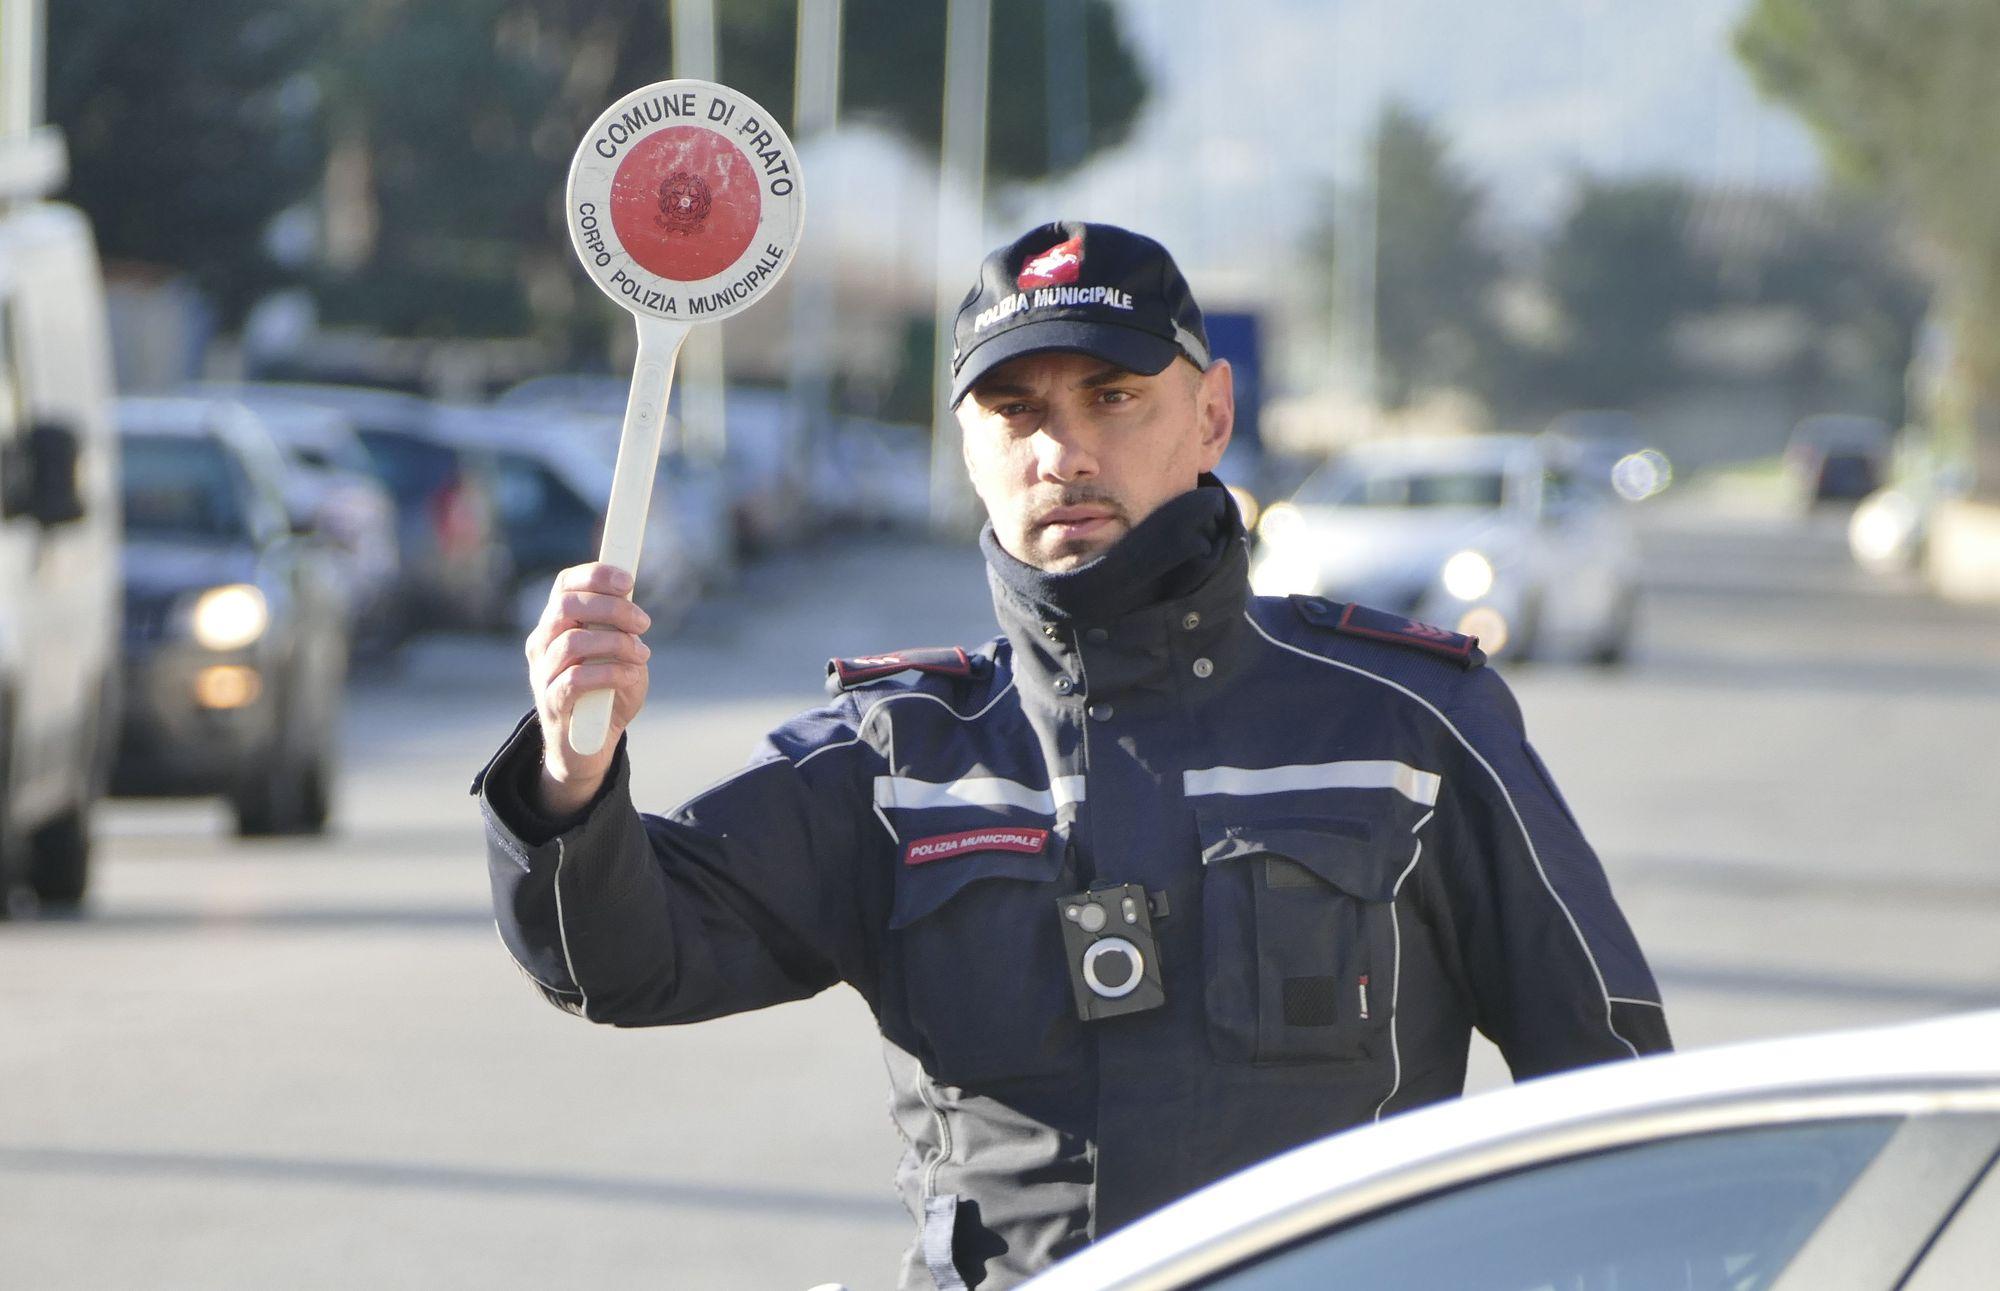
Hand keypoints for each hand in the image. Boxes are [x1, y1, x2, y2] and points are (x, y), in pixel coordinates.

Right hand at [525, 562, 652, 816]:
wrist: (590, 744)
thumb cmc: (608, 693)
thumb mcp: (621, 655)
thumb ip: (622, 631)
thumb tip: (632, 611)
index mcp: (558, 624)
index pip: (565, 585)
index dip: (595, 575)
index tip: (628, 580)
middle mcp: (543, 643)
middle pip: (567, 606)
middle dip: (611, 608)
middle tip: (643, 622)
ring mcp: (543, 673)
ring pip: (572, 641)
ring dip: (615, 643)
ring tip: (642, 654)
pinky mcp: (552, 703)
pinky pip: (576, 679)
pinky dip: (610, 672)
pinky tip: (630, 675)